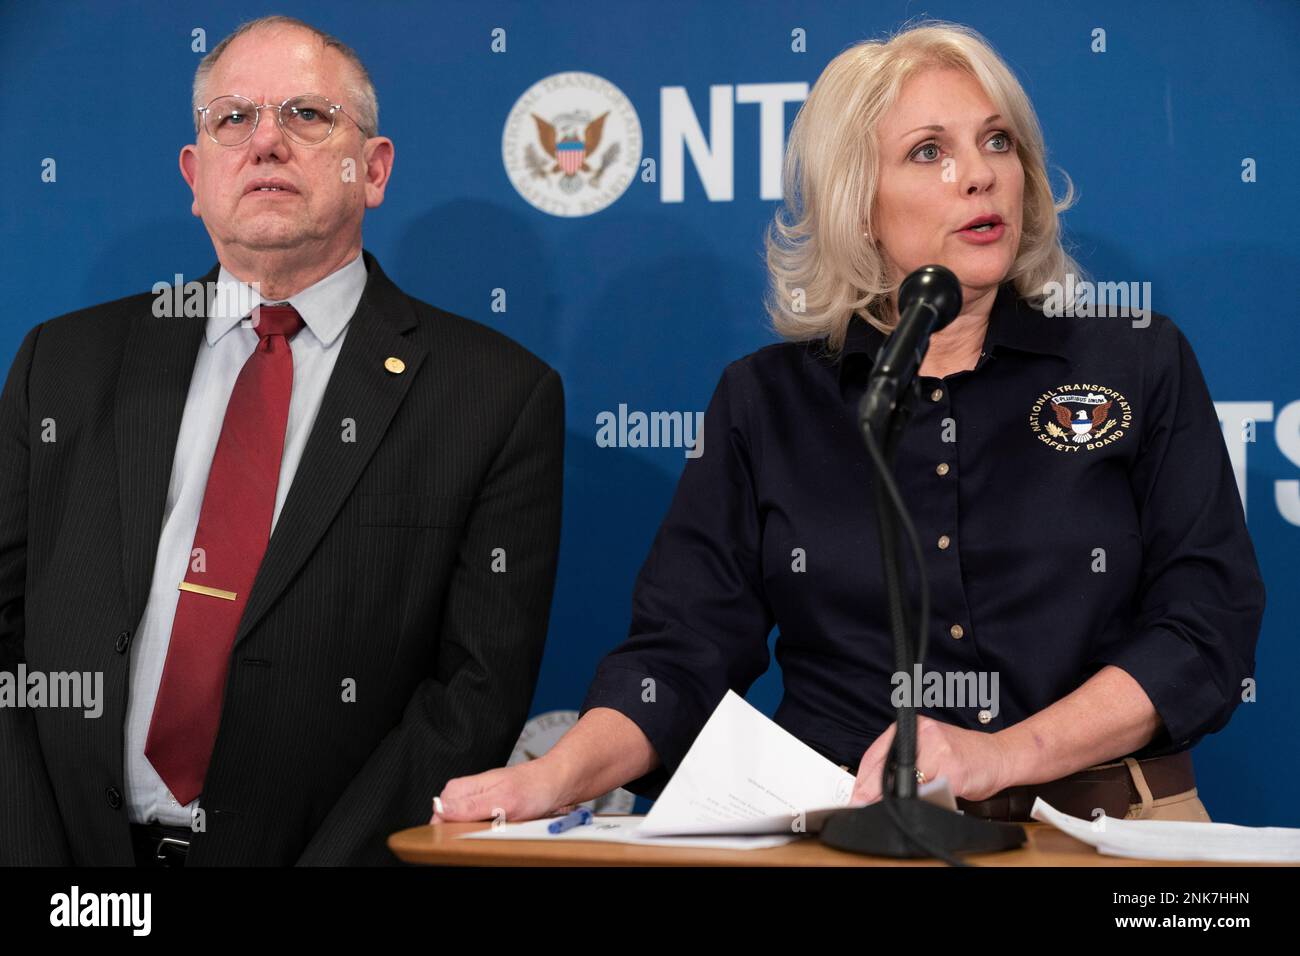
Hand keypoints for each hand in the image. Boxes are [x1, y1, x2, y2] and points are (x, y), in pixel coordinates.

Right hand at [431, 757, 572, 824]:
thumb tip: (440, 809)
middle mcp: (466, 795)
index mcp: (461, 788)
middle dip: (463, 834)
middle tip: (487, 833)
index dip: (444, 832)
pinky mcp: (489, 812)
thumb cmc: (533, 786)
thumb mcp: (501, 799)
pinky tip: (502, 832)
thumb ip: (469, 806)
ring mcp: (477, 804)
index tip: (459, 840)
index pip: (438, 816)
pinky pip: (479, 829)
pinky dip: (489, 834)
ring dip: (479, 835)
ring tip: (499, 830)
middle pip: (449, 824)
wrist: (556, 783)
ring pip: (464, 829)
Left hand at [851, 715, 1009, 803]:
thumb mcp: (924, 752)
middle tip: (868, 806)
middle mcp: (922, 733)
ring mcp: (938, 749)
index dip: (863, 781)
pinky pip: (930, 793)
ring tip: (906, 802)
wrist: (998, 756)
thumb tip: (869, 792)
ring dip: (903, 799)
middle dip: (876, 793)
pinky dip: (927, 801)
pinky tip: (931, 799)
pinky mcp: (952, 769)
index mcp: (910, 727)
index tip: (855, 798)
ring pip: (908, 784)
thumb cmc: (959, 756)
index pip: (875, 755)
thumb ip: (899, 766)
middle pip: (887, 770)